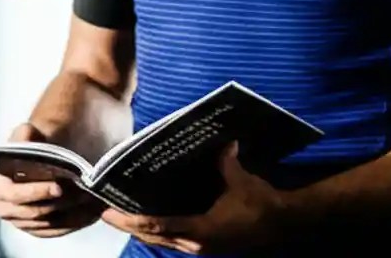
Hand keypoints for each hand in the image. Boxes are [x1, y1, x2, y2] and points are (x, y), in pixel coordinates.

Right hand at [0, 122, 105, 237]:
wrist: (42, 157)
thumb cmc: (33, 145)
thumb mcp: (28, 133)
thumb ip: (24, 134)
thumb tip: (25, 134)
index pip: (13, 194)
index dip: (35, 192)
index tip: (58, 186)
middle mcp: (3, 207)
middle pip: (33, 212)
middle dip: (59, 203)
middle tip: (82, 193)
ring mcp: (20, 221)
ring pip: (48, 222)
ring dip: (71, 212)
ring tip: (91, 199)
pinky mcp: (37, 229)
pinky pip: (57, 230)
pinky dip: (75, 221)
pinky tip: (92, 210)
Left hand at [101, 142, 291, 254]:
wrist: (284, 224)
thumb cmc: (261, 204)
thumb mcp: (241, 180)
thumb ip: (226, 162)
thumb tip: (222, 142)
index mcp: (200, 230)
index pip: (156, 226)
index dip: (129, 220)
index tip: (107, 213)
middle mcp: (195, 243)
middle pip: (153, 237)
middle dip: (128, 226)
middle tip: (106, 214)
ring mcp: (201, 247)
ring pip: (163, 241)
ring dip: (143, 230)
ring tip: (124, 216)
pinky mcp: (207, 245)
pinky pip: (175, 239)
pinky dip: (160, 230)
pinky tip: (153, 219)